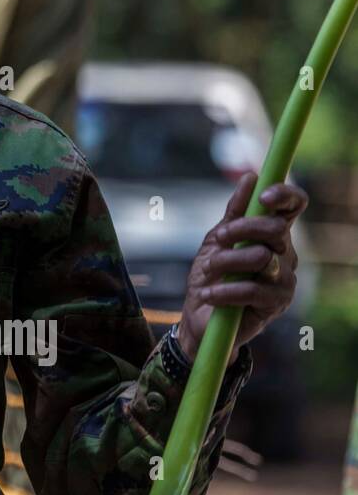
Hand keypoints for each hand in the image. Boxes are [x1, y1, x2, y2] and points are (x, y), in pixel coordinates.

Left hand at [177, 172, 306, 359]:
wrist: (201, 317)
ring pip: (260, 257)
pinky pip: (251, 288)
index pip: (292, 207)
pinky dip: (223, 290)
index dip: (284, 195)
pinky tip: (209, 294)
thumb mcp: (217, 240)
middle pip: (276, 229)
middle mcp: (285, 254)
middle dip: (241, 229)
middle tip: (218, 238)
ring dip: (224, 263)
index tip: (263, 196)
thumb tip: (251, 177)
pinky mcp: (276, 304)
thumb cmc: (211, 276)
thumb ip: (234, 212)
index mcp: (272, 235)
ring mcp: (284, 279)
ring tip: (209, 274)